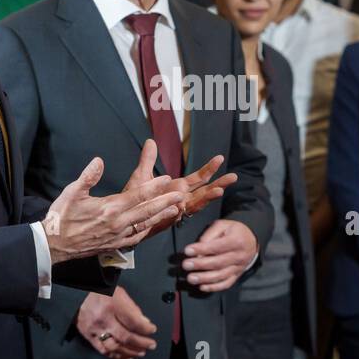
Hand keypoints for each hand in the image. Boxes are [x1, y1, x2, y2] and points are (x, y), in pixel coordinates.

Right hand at [44, 156, 184, 262]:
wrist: (54, 245)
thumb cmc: (61, 217)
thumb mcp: (72, 192)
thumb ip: (88, 176)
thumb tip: (99, 160)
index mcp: (108, 209)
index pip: (137, 195)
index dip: (154, 187)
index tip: (166, 178)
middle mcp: (117, 223)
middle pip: (146, 211)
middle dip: (165, 202)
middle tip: (180, 195)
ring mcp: (117, 236)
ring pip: (145, 225)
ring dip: (161, 216)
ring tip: (176, 209)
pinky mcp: (115, 245)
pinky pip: (136, 237)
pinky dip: (148, 230)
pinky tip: (154, 225)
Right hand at [77, 287, 157, 358]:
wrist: (77, 292)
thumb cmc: (101, 291)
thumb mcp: (120, 293)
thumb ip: (133, 308)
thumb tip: (145, 323)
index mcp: (113, 305)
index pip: (133, 322)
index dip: (146, 329)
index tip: (152, 330)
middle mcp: (103, 319)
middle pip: (126, 337)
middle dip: (142, 343)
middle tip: (151, 345)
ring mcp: (95, 329)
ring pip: (115, 347)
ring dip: (130, 352)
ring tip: (141, 352)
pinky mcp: (88, 336)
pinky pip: (104, 350)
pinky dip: (117, 355)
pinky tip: (126, 356)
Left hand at [121, 142, 236, 237]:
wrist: (124, 217)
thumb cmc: (134, 199)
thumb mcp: (142, 175)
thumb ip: (148, 160)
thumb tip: (150, 141)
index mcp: (178, 188)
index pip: (198, 178)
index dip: (209, 168)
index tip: (220, 158)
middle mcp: (181, 199)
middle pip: (204, 191)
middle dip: (219, 184)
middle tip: (234, 177)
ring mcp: (176, 209)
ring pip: (197, 203)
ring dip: (208, 197)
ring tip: (220, 190)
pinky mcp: (168, 217)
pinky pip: (181, 213)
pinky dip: (190, 208)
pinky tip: (198, 201)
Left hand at [182, 219, 258, 292]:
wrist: (251, 240)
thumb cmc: (234, 231)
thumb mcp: (222, 225)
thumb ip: (209, 235)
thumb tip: (198, 248)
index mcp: (236, 240)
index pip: (217, 246)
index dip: (201, 249)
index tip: (188, 251)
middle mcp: (239, 256)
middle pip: (218, 263)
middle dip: (200, 265)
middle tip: (186, 265)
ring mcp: (238, 267)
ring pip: (221, 276)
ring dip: (204, 278)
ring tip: (191, 278)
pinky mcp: (236, 275)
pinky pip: (225, 284)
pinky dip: (213, 287)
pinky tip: (202, 286)